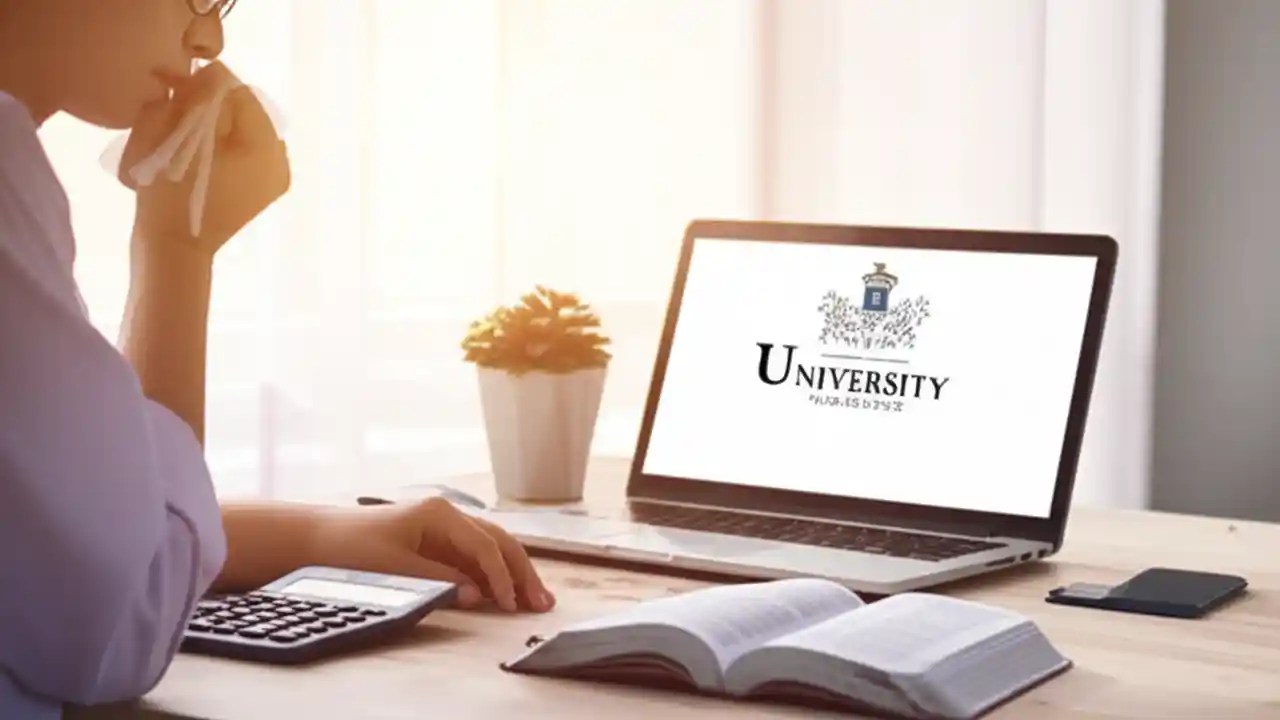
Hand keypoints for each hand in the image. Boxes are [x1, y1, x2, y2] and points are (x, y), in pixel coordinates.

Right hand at [120, 61, 289, 254]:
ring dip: (219, 123)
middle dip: (214, 104)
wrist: (174, 248)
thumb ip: (197, 100)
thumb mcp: (180, 137)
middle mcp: (280, 161)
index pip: (241, 94)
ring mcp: (274, 178)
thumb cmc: (172, 193)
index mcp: (266, 147)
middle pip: (247, 112)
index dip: (208, 84)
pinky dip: (225, 143)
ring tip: (187, 126)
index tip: (180, 84)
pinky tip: (200, 148)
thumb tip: (207, 77)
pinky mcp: (262, 191)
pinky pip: (245, 151)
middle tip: (180, 103)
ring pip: (246, 131)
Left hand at [305, 499, 555, 612]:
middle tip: (542, 601)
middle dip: (521, 572)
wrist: (316, 539)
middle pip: (498, 541)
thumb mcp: (395, 568)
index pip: (484, 545)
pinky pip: (473, 556)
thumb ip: (439, 580)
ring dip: (512, 572)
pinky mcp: (436, 542)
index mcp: (440, 513)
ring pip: (491, 547)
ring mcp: (443, 527)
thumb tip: (477, 595)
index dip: (501, 576)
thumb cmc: (351, 548)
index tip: (509, 604)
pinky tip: (503, 594)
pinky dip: (491, 574)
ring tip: (533, 598)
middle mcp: (447, 515)